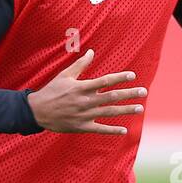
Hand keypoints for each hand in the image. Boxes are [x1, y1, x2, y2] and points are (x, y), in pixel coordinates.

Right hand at [26, 49, 146, 133]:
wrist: (37, 111)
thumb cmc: (51, 91)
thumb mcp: (64, 75)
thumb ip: (80, 65)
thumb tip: (91, 52)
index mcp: (82, 87)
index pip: (105, 81)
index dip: (120, 78)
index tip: (132, 76)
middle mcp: (86, 101)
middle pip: (112, 96)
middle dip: (130, 94)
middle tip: (144, 92)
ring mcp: (85, 115)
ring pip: (110, 112)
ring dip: (126, 110)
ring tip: (140, 108)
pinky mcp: (82, 127)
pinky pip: (100, 129)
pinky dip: (112, 130)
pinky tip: (124, 130)